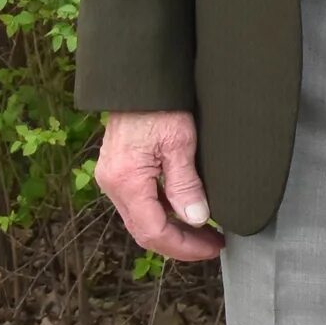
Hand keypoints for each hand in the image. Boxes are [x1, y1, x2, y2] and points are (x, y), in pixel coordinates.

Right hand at [93, 109, 221, 261]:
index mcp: (126, 181)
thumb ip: (185, 184)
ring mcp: (112, 177)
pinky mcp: (118, 170)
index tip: (213, 246)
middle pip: (145, 230)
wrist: (138, 78)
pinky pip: (139, 203)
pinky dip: (162, 213)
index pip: (154, 231)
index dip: (185, 246)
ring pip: (142, 219)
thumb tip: (196, 219)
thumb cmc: (159, 104)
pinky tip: (184, 211)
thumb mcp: (179, 142)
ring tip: (204, 231)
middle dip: (180, 243)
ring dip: (172, 229)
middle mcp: (112, 184)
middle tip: (213, 243)